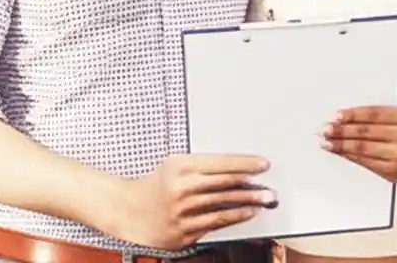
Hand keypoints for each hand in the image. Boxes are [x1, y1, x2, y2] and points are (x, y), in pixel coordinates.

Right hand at [106, 154, 276, 250]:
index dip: (245, 164)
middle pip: (224, 185)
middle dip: (251, 187)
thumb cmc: (156, 185)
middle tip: (269, 188)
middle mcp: (181, 189)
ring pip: (222, 206)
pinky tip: (246, 214)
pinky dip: (233, 218)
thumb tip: (238, 169)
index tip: (263, 164)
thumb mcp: (175, 166)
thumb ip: (203, 167)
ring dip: (247, 204)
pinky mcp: (182, 232)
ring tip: (263, 201)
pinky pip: (213, 224)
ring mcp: (182, 212)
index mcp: (180, 167)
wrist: (127, 210)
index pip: (220, 163)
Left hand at [321, 106, 396, 181]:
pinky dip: (348, 155)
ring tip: (326, 141)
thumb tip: (342, 118)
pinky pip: (364, 161)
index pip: (374, 113)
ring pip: (362, 147)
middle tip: (325, 128)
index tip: (336, 115)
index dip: (353, 114)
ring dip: (341, 144)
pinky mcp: (390, 171)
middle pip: (366, 131)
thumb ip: (377, 118)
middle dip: (342, 130)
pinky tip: (338, 152)